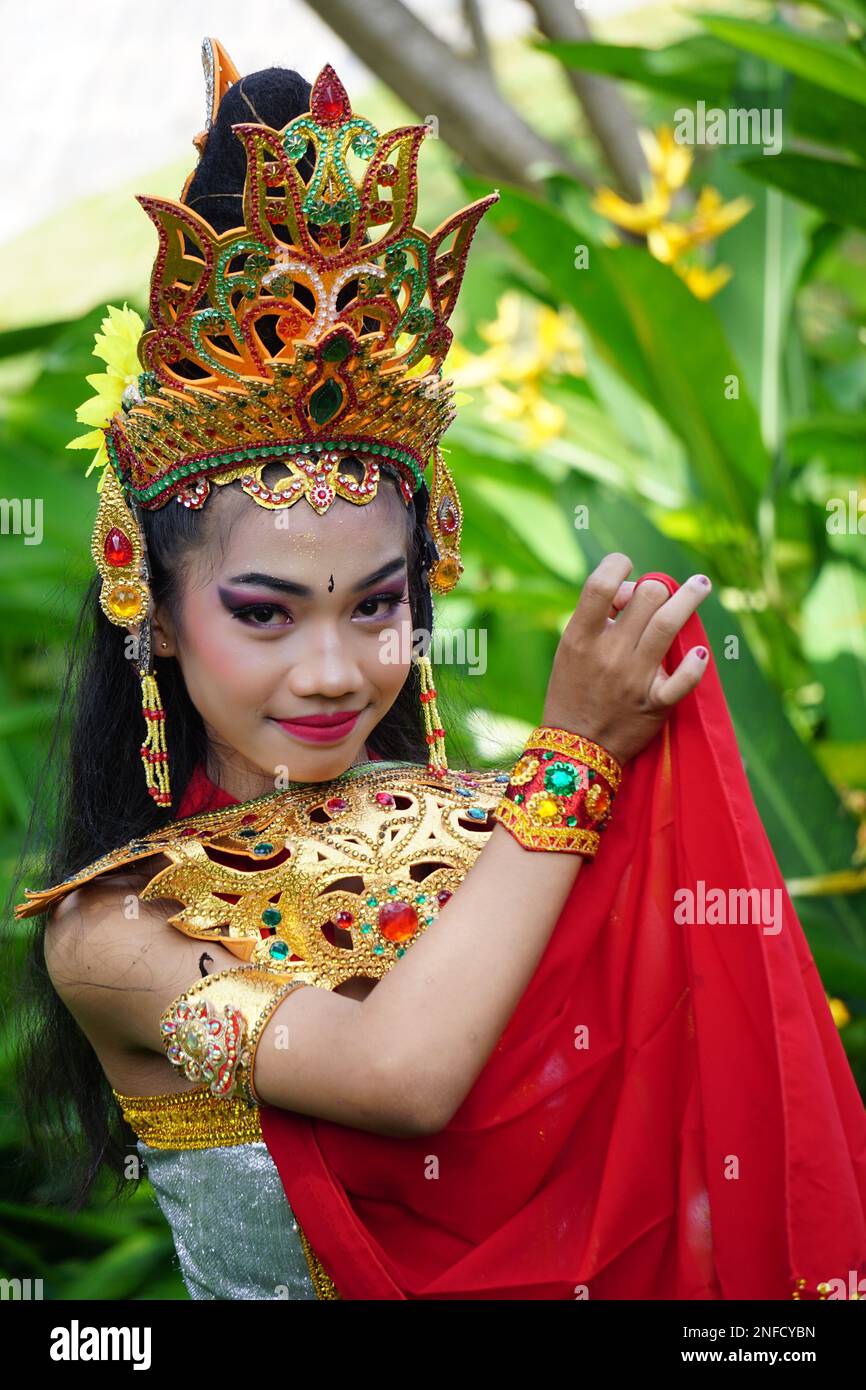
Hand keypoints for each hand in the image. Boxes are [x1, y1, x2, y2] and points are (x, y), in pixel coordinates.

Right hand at [541, 553, 711, 766]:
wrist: (574, 749)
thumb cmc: (573, 691)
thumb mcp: (570, 650)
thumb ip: (597, 618)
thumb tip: (632, 590)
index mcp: (580, 638)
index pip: (600, 584)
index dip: (618, 564)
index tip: (627, 564)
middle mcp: (608, 654)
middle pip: (647, 596)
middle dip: (659, 585)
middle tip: (664, 590)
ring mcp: (633, 679)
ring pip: (670, 623)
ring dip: (691, 598)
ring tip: (701, 585)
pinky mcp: (655, 704)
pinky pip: (684, 678)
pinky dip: (697, 663)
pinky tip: (701, 652)